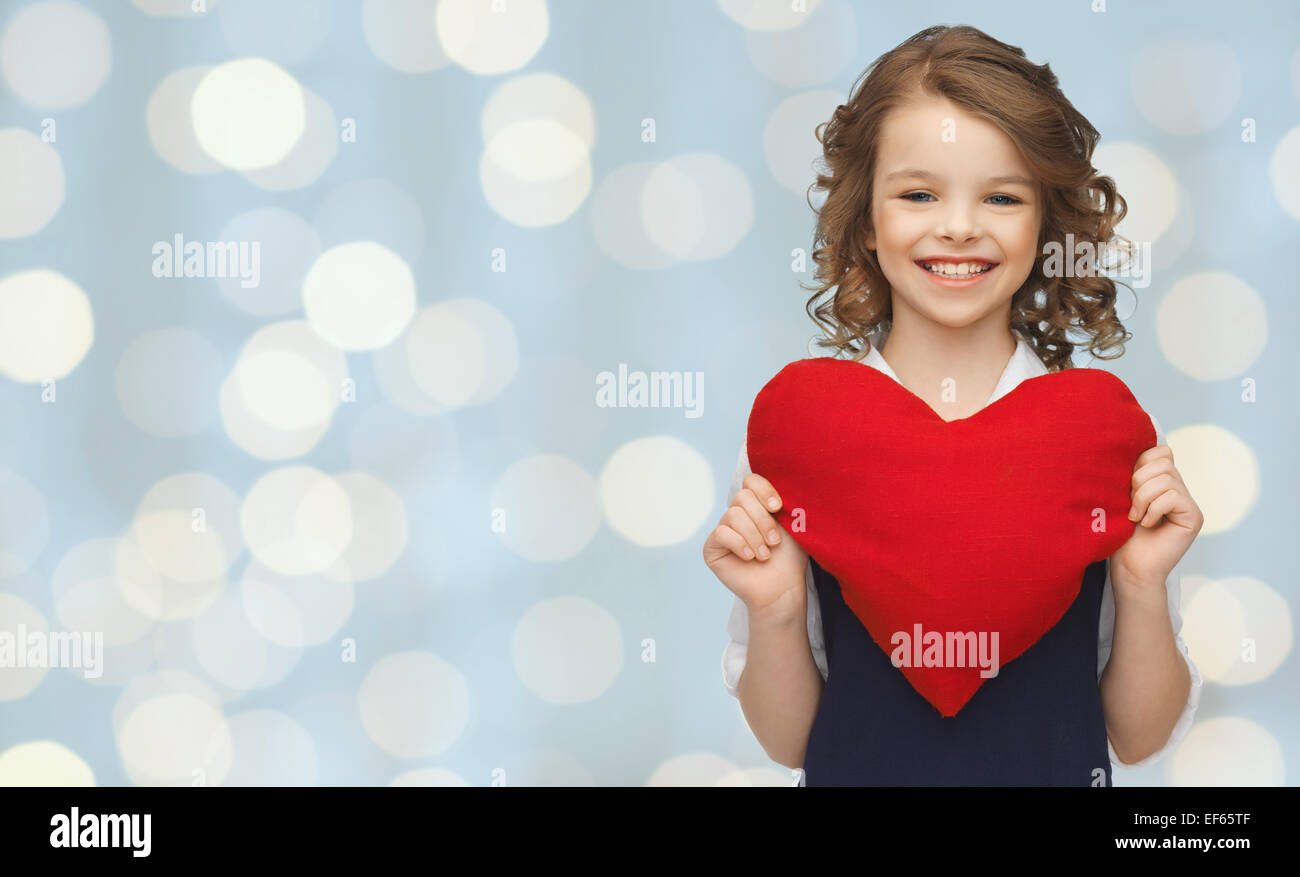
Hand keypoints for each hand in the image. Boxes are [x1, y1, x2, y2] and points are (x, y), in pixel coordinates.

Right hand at [702, 473, 808, 621]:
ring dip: (754, 536)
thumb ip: (784, 501)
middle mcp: (737, 513)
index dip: (763, 490)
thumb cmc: (789, 558)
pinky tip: (750, 558)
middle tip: (775, 542)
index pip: (751, 481)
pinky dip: (739, 544)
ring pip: (733, 514)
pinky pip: (721, 533)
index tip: (778, 507)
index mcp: (756, 504)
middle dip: (763, 520)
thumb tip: (786, 478)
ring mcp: (722, 530)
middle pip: (742, 497)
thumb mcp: (792, 524)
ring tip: (765, 555)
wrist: (782, 588)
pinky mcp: (712, 547)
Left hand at [1110, 444, 1202, 591]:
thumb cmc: (1118, 532)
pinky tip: (1147, 524)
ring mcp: (1189, 502)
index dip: (1139, 463)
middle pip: (1163, 461)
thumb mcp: (1120, 495)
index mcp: (1162, 480)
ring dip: (1142, 498)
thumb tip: (1126, 446)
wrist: (1128, 566)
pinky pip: (1172, 496)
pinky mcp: (1193, 517)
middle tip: (1130, 506)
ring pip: (1166, 478)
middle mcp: (1179, 488)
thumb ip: (1132, 472)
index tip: (1125, 487)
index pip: (1160, 451)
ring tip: (1136, 517)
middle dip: (1137, 481)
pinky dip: (1153, 509)